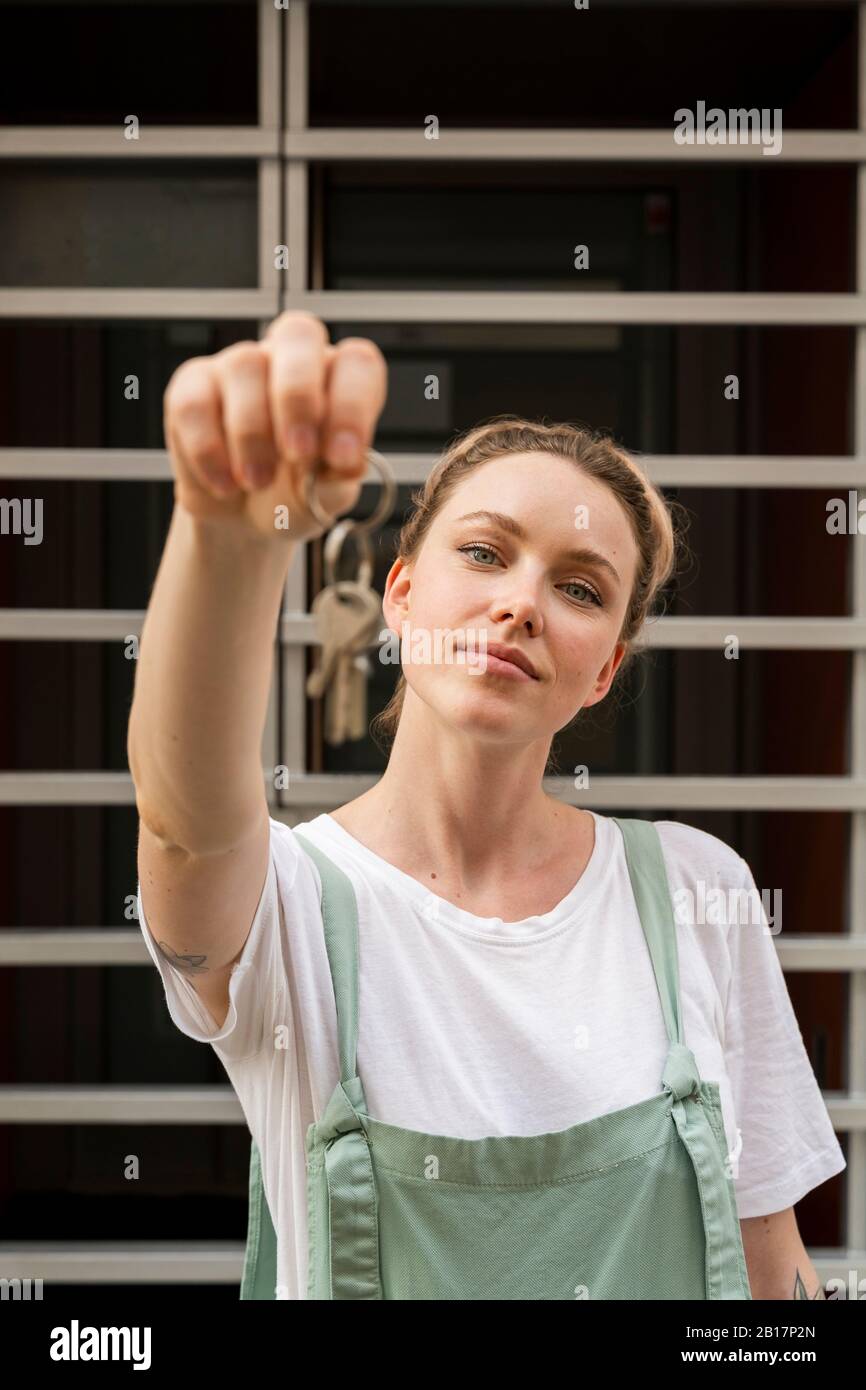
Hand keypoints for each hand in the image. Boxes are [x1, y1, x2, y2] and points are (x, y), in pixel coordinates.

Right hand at [163, 311, 387, 541]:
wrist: (242, 521)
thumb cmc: (293, 495)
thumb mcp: (324, 497)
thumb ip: (338, 479)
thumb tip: (348, 464)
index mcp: (337, 378)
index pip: (356, 362)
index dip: (353, 404)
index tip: (343, 458)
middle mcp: (291, 358)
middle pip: (299, 335)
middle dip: (298, 397)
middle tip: (297, 455)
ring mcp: (239, 365)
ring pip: (244, 366)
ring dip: (252, 435)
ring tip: (257, 482)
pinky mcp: (191, 387)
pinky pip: (195, 403)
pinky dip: (209, 452)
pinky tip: (224, 484)